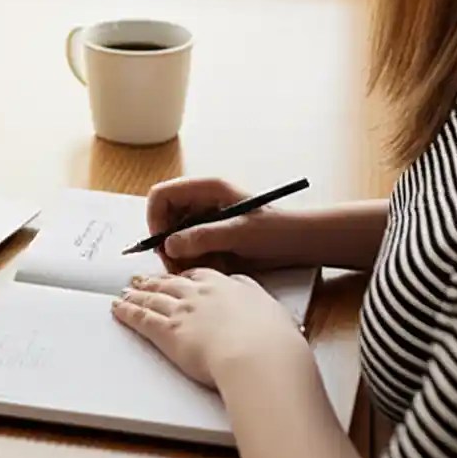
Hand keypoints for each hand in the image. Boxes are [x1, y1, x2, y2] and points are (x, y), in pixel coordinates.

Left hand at [110, 268, 309, 388]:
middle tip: (140, 280)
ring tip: (125, 292)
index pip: (199, 276)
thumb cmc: (272, 340)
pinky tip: (118, 308)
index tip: (177, 278)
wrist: (258, 356)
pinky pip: (142, 318)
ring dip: (136, 295)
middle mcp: (201, 294)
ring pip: (152, 298)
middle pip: (170, 283)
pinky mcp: (168, 332)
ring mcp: (182, 311)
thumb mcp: (272, 310)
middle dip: (154, 282)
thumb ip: (257, 300)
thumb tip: (254, 298)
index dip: (184, 278)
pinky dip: (127, 312)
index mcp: (227, 286)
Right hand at [146, 177, 303, 274]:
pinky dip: (197, 263)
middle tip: (181, 267)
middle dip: (169, 245)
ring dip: (184, 257)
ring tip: (209, 268)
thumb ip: (203, 237)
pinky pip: (190, 252)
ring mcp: (206, 220)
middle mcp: (202, 202)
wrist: (301, 244)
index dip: (155, 219)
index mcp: (207, 189)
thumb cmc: (277, 230)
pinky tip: (218, 268)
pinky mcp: (212, 238)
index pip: (161, 195)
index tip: (162, 245)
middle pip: (165, 220)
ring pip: (176, 239)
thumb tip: (169, 245)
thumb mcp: (240, 233)